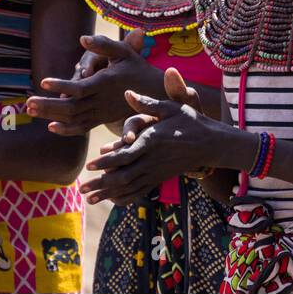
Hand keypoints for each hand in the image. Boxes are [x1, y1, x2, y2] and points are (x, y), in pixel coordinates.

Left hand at [26, 30, 155, 134]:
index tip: (43, 82)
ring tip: (30, 110)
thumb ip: (104, 45)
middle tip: (27, 102)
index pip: (79, 88)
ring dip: (51, 116)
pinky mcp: (101, 119)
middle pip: (71, 107)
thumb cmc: (136, 67)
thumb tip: (82, 39)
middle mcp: (101, 101)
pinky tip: (51, 126)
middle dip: (48, 106)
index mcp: (105, 83)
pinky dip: (67, 130)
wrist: (154, 93)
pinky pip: (82, 128)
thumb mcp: (124, 52)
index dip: (61, 85)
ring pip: (73, 119)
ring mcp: (101, 113)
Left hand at [79, 68, 213, 205]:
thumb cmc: (190, 120)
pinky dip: (125, 197)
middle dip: (101, 183)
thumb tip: (127, 92)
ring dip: (108, 193)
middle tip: (82, 189)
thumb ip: (147, 103)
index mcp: (152, 140)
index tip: (90, 166)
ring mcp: (156, 172)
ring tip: (89, 198)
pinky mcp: (159, 178)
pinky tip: (111, 201)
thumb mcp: (171, 106)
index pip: (126, 154)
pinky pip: (140, 191)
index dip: (107, 161)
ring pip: (129, 187)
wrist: (210, 143)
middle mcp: (152, 160)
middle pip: (123, 176)